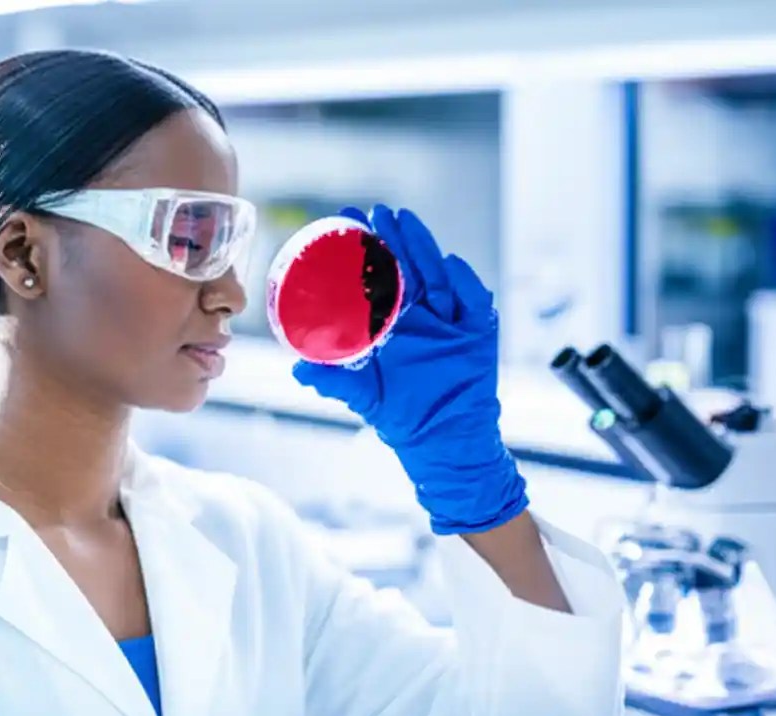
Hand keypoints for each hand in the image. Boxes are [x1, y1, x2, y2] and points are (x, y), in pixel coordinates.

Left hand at [292, 205, 527, 534]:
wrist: (443, 442)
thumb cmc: (402, 415)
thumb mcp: (363, 394)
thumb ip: (333, 380)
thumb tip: (297, 369)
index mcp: (393, 324)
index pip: (378, 279)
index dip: (363, 253)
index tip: (344, 225)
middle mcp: (421, 317)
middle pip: (408, 269)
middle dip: (392, 238)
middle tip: (373, 212)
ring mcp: (450, 323)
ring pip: (437, 276)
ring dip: (422, 247)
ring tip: (403, 220)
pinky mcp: (477, 335)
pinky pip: (473, 303)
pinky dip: (463, 283)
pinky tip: (449, 263)